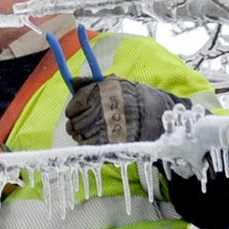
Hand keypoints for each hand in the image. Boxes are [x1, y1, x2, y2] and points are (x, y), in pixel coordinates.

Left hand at [64, 76, 187, 144]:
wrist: (156, 114)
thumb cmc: (134, 97)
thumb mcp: (113, 83)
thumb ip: (90, 82)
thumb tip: (72, 81)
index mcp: (99, 92)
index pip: (74, 106)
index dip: (74, 110)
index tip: (78, 111)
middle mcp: (99, 109)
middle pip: (74, 123)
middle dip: (77, 124)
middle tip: (84, 125)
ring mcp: (103, 128)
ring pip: (79, 136)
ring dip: (82, 135)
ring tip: (93, 132)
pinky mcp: (109, 144)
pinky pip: (89, 147)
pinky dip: (90, 145)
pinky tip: (97, 140)